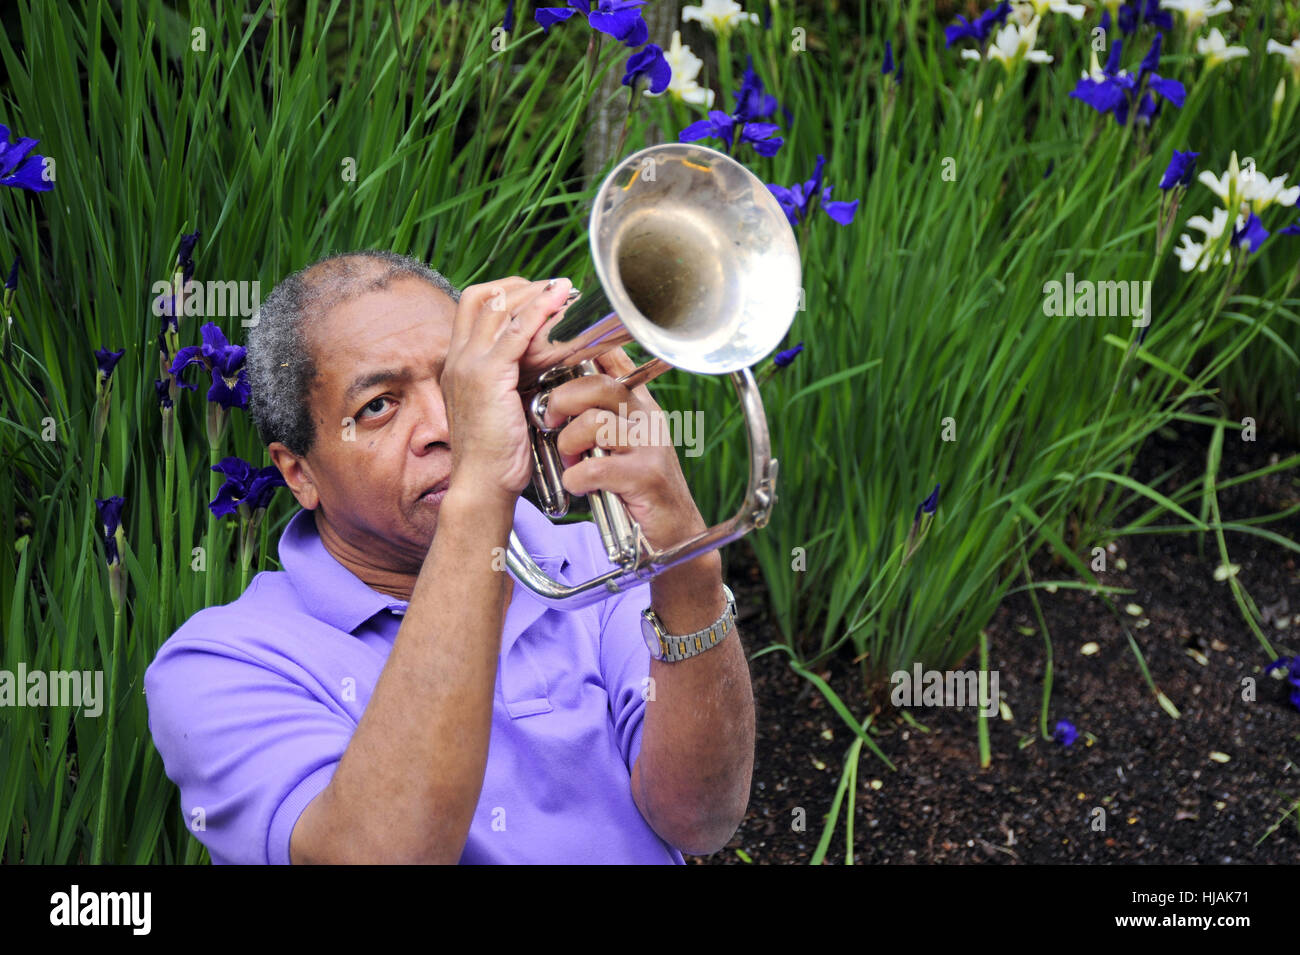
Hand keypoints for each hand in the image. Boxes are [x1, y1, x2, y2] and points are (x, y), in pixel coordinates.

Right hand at [442, 276, 572, 504]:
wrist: (482, 485)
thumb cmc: (498, 455)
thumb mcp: (503, 407)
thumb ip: (515, 379)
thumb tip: (542, 361)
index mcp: (459, 364)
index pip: (474, 308)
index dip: (506, 293)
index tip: (538, 294)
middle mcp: (458, 359)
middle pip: (481, 297)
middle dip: (519, 285)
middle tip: (554, 287)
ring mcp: (469, 366)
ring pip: (498, 308)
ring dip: (535, 293)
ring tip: (565, 289)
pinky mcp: (486, 378)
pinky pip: (514, 333)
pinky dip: (538, 311)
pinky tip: (559, 301)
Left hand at [539, 345, 707, 553]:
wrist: (677, 532)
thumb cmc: (642, 488)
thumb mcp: (628, 443)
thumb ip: (605, 417)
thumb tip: (565, 394)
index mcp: (641, 407)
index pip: (616, 362)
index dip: (585, 354)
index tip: (558, 363)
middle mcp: (648, 420)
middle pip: (600, 386)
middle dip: (563, 400)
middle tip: (550, 420)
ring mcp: (649, 447)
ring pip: (595, 424)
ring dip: (569, 444)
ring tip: (570, 460)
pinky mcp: (645, 477)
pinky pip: (596, 468)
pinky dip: (577, 478)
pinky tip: (578, 485)